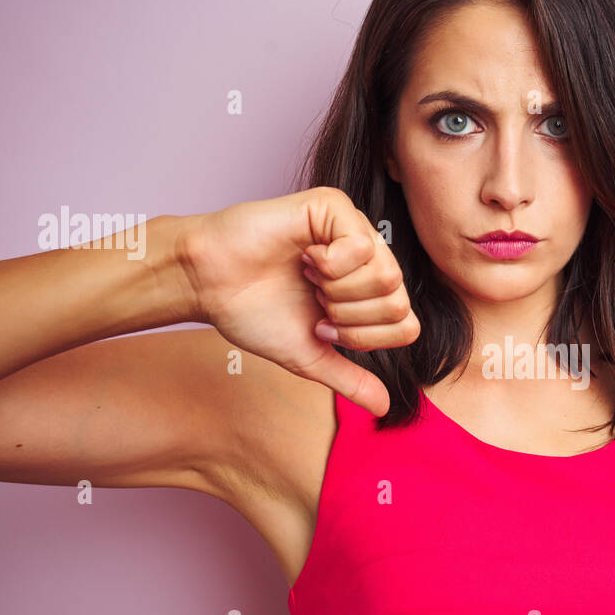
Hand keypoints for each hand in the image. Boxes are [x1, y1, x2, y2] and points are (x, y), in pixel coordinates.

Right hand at [176, 186, 418, 416]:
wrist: (209, 284)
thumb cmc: (254, 311)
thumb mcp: (310, 354)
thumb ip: (349, 378)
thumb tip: (383, 408)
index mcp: (368, 288)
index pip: (405, 325)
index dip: (362, 338)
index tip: (322, 326)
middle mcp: (369, 256)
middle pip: (398, 302)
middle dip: (348, 317)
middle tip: (314, 301)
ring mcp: (354, 228)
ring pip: (386, 276)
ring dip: (338, 291)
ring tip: (308, 278)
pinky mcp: (334, 206)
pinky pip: (362, 246)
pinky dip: (330, 264)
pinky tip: (305, 257)